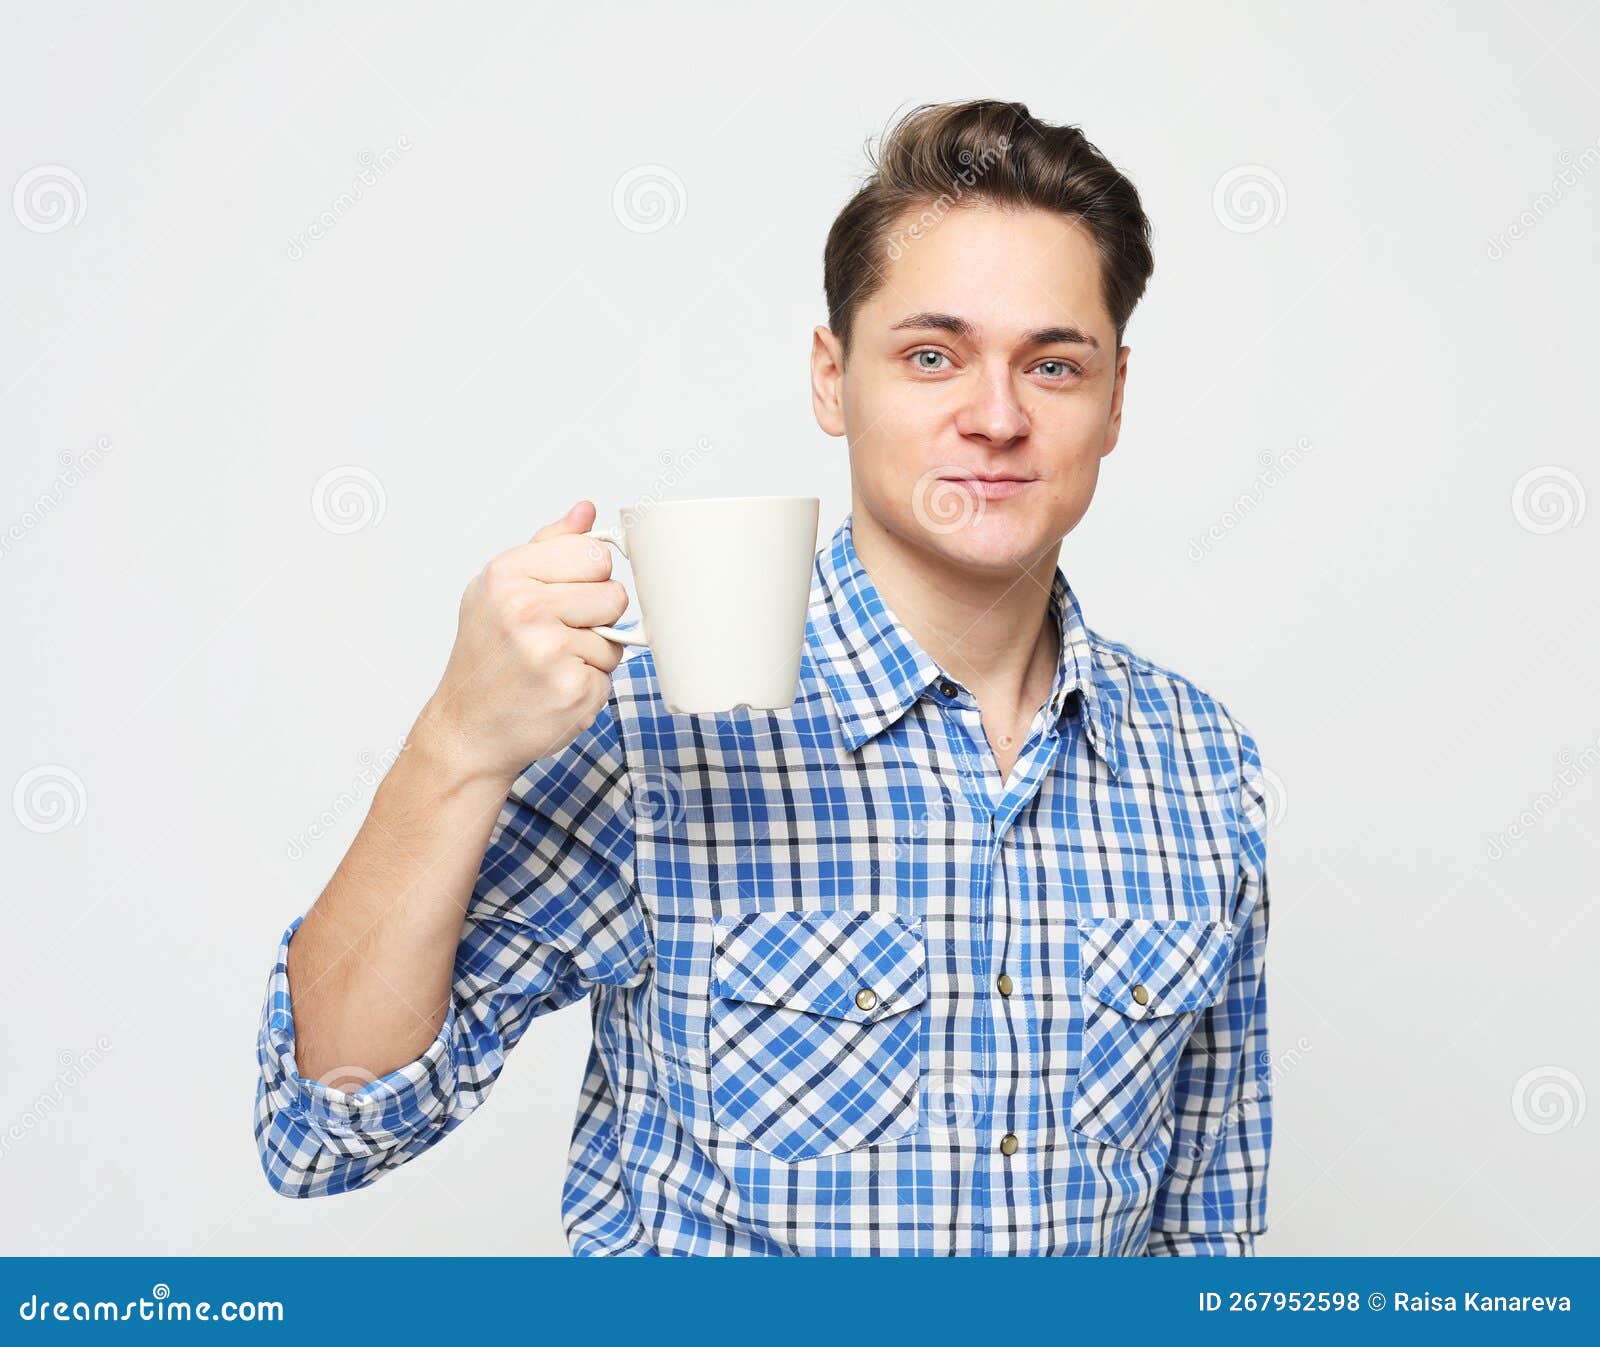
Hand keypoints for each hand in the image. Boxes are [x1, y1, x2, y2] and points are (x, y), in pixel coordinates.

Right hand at [414, 500, 629, 785]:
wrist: (467, 729)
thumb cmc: (486, 658)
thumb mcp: (501, 588)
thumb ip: (548, 546)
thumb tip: (586, 511)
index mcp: (507, 574)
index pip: (595, 553)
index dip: (590, 576)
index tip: (568, 594)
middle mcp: (525, 608)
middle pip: (615, 593)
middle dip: (597, 616)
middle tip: (558, 635)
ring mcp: (549, 650)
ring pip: (617, 637)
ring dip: (595, 653)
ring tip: (553, 663)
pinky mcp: (572, 689)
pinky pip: (611, 674)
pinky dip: (591, 683)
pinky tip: (556, 687)